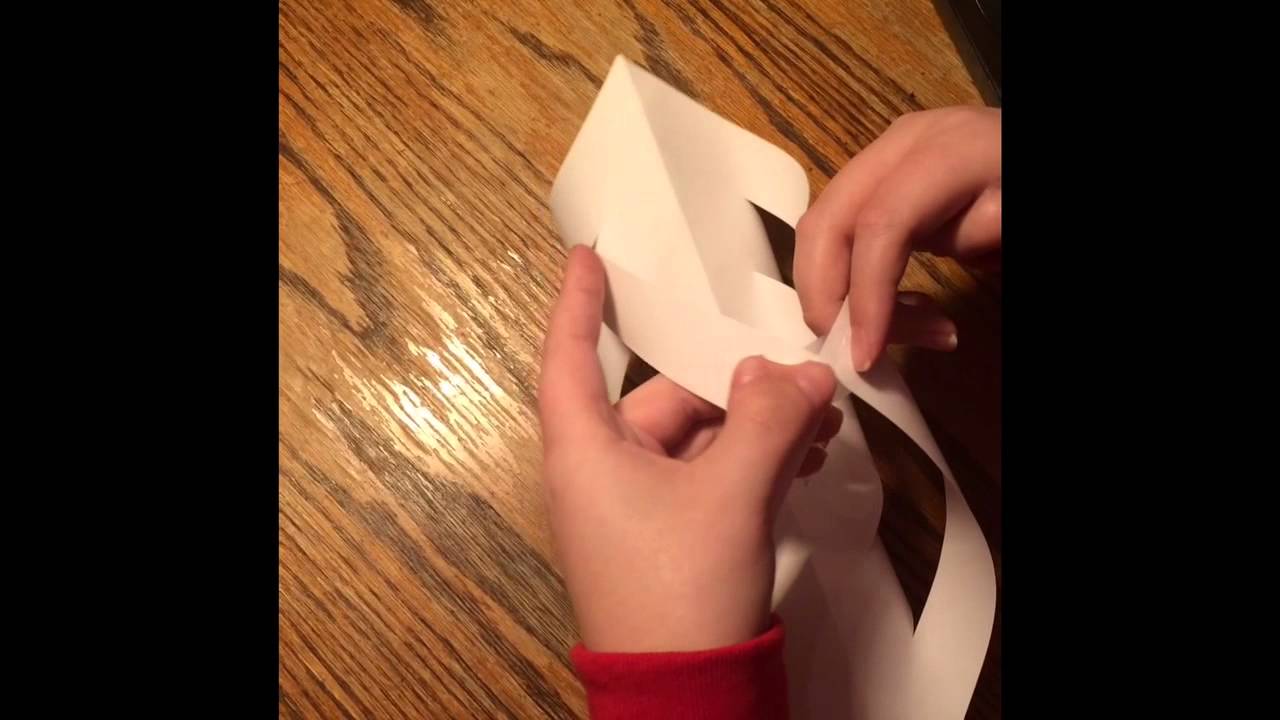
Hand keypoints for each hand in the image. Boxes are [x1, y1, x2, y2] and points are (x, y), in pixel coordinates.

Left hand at [538, 246, 840, 652]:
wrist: (686, 695)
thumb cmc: (680, 592)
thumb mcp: (730, 493)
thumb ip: (765, 420)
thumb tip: (795, 371)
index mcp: (586, 450)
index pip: (569, 358)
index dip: (576, 304)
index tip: (585, 258)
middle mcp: (603, 473)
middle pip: (663, 399)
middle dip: (733, 385)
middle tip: (797, 377)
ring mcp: (637, 509)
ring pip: (696, 440)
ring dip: (754, 425)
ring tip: (818, 420)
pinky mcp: (670, 540)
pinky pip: (708, 477)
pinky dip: (751, 462)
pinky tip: (803, 457)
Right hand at [794, 106, 1000, 370]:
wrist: (1024, 159)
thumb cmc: (1026, 188)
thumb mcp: (1016, 219)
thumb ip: (974, 243)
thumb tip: (905, 292)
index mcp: (946, 152)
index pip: (880, 225)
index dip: (865, 296)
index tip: (866, 357)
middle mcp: (899, 146)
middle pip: (825, 224)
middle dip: (824, 298)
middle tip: (856, 351)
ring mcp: (883, 157)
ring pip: (820, 229)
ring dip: (833, 293)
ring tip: (890, 332)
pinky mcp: (877, 177)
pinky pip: (837, 231)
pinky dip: (844, 278)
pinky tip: (889, 306)